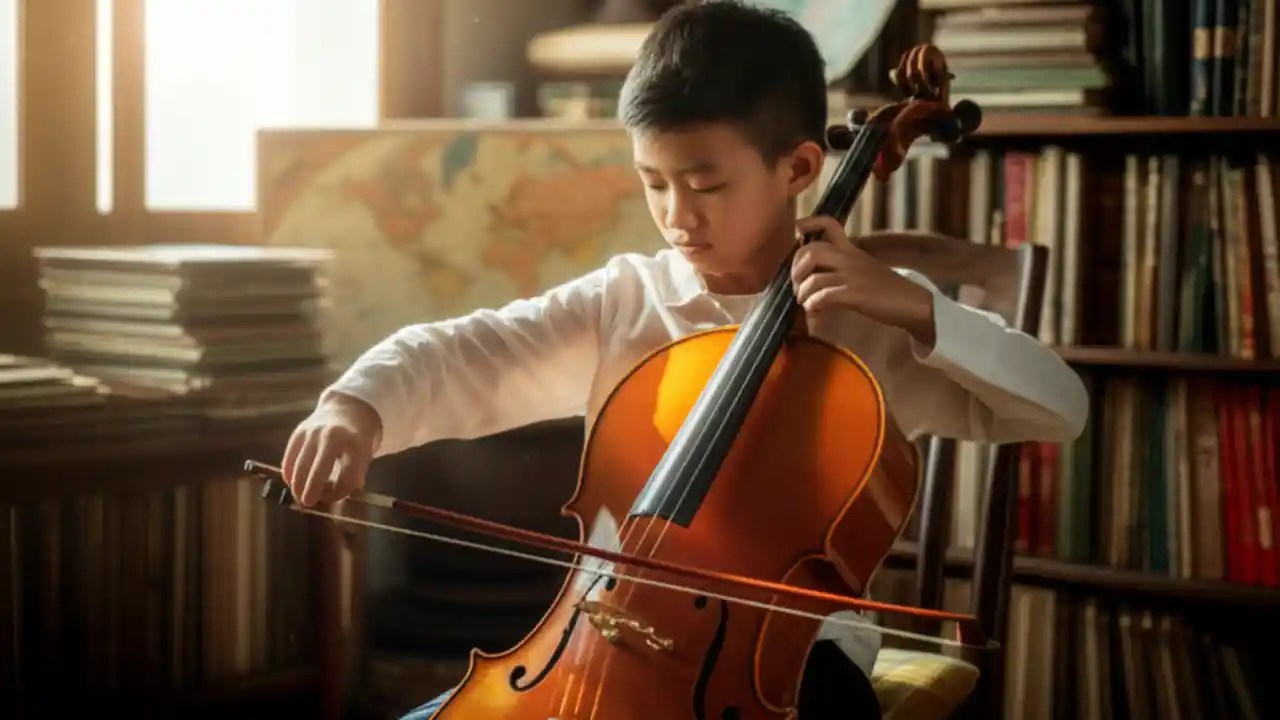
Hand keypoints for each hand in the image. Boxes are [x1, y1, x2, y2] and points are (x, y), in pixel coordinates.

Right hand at [281, 391, 381, 507]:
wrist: (347, 410)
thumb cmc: (356, 441)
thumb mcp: (364, 457)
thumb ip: (352, 477)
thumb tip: (335, 498)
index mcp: (355, 444)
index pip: (347, 476)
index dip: (341, 492)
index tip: (336, 497)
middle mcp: (332, 437)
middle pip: (319, 471)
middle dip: (311, 492)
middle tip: (308, 504)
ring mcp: (313, 433)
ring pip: (300, 467)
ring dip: (297, 486)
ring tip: (300, 497)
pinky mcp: (299, 432)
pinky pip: (289, 459)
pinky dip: (289, 474)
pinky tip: (293, 483)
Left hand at [790, 216, 936, 347]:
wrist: (912, 302)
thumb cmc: (887, 288)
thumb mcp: (865, 266)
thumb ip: (843, 263)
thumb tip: (816, 273)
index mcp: (851, 249)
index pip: (830, 224)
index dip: (809, 222)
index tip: (798, 229)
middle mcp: (849, 258)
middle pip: (810, 252)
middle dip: (795, 270)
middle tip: (797, 285)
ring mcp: (851, 276)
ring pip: (813, 279)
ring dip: (803, 293)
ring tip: (805, 302)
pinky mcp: (854, 295)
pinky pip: (823, 297)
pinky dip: (813, 305)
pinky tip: (815, 310)